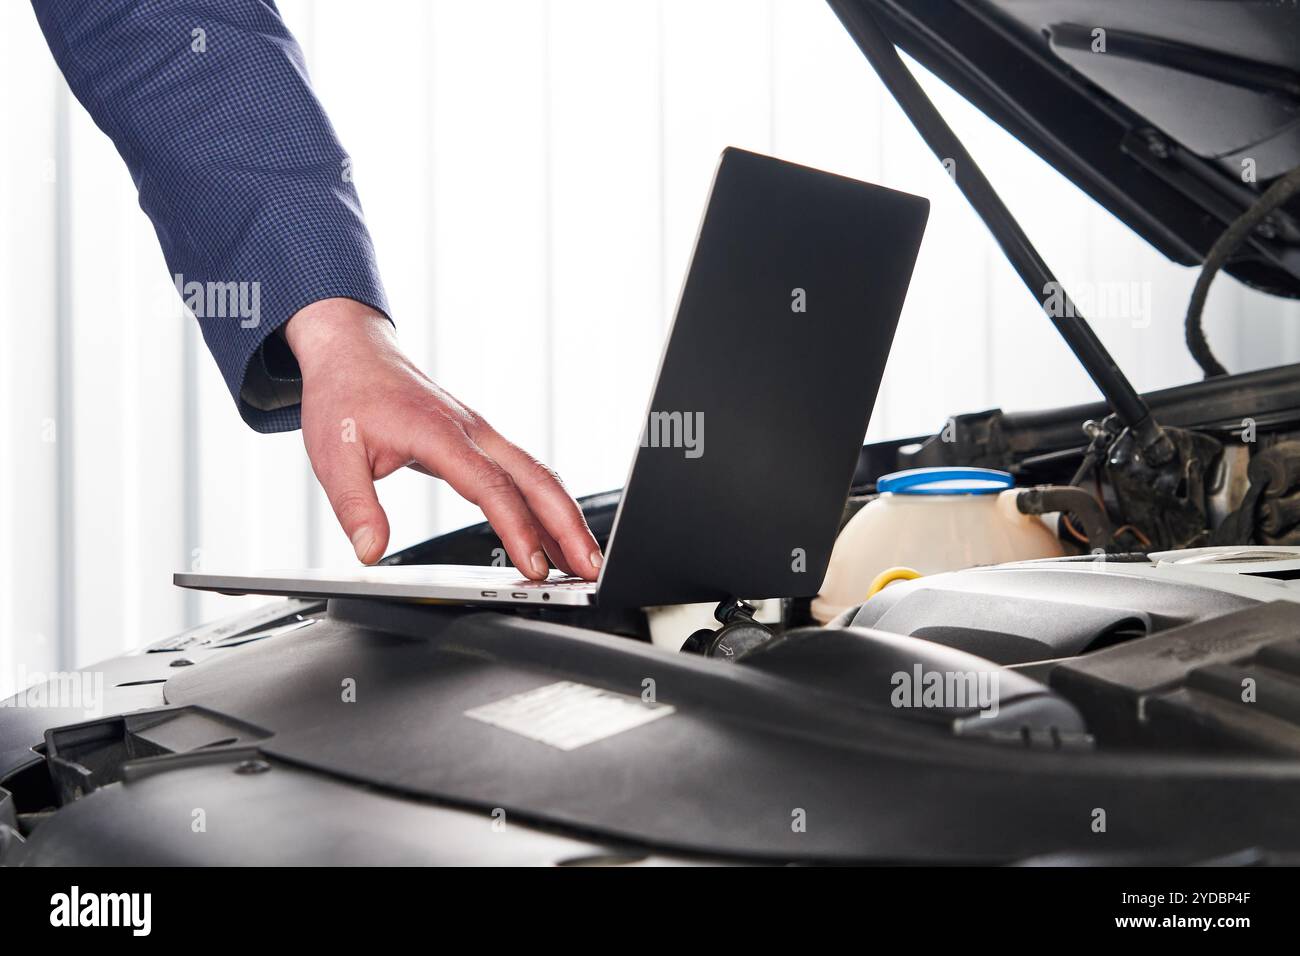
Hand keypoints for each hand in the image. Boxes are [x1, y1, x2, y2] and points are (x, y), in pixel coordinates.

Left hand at [282, 297, 602, 579]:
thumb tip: (370, 550)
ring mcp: (483, 434)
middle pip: (536, 479)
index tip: (532, 566)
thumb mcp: (332, 455)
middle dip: (568, 525)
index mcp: (440, 433)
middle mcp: (473, 431)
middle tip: (590, 567)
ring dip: (566, 518)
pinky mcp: (483, 441)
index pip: (491, 486)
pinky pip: (525, 474)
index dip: (516, 529)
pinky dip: (547, 506)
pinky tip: (554, 536)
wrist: (354, 354)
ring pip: (539, 476)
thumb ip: (354, 506)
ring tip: (585, 560)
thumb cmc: (346, 397)